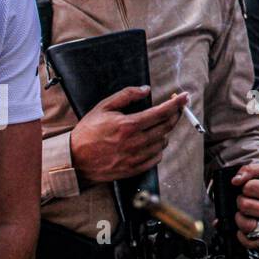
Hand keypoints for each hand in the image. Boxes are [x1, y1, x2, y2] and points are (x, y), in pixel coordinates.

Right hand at [69, 86, 186, 185]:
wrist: (73, 160)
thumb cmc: (87, 132)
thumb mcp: (103, 107)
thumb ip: (126, 96)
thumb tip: (146, 89)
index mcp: (128, 125)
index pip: (161, 112)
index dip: (176, 103)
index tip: (185, 96)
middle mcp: (135, 142)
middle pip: (166, 127)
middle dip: (175, 115)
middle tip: (175, 109)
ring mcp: (135, 157)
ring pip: (163, 143)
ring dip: (165, 132)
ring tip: (158, 126)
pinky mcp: (133, 169)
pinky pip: (156, 158)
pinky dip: (158, 149)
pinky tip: (151, 142)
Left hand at [232, 163, 258, 247]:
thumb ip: (248, 170)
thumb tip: (235, 181)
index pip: (248, 188)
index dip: (245, 187)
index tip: (250, 188)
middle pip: (244, 206)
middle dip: (241, 201)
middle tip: (247, 199)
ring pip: (246, 225)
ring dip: (239, 218)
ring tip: (244, 212)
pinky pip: (249, 242)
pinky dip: (241, 236)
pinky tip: (242, 228)